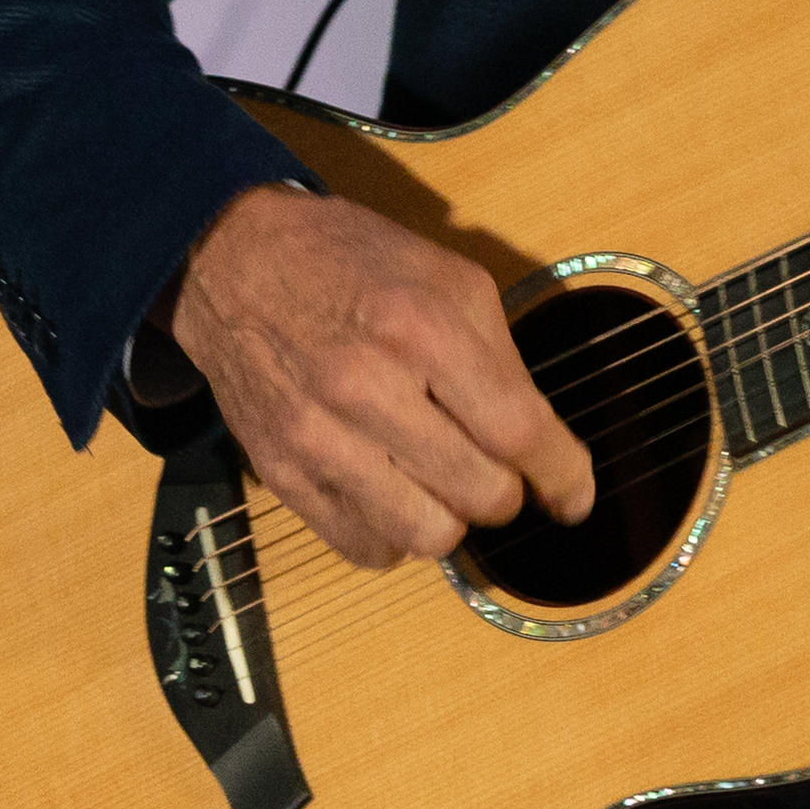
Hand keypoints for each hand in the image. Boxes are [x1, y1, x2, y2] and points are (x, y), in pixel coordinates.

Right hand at [164, 184, 595, 569]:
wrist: (234, 261)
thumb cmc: (353, 262)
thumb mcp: (447, 277)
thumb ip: (500, 358)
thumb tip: (541, 441)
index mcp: (422, 327)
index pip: (518, 431)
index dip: (562, 475)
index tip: (574, 496)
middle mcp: (368, 388)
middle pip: (480, 493)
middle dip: (508, 492)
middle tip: (500, 471)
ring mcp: (318, 438)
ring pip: (427, 536)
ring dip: (453, 520)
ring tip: (446, 485)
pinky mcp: (282, 474)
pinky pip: (364, 547)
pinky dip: (394, 535)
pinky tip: (397, 497)